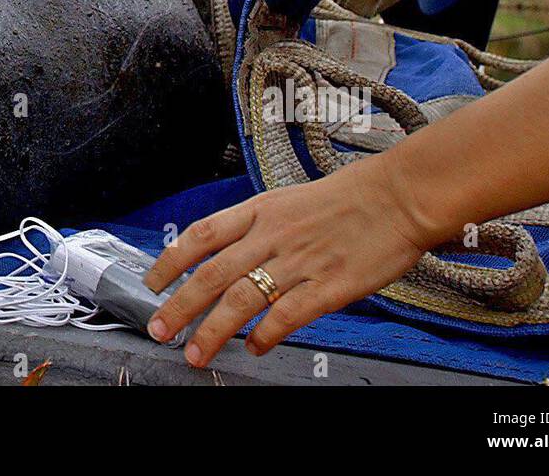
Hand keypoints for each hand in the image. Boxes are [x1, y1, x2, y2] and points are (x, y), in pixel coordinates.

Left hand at [144, 161, 429, 366]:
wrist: (397, 196)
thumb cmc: (345, 199)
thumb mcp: (288, 200)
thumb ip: (256, 226)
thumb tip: (222, 254)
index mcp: (260, 210)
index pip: (202, 235)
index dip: (171, 261)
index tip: (151, 284)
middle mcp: (273, 235)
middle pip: (213, 273)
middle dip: (180, 305)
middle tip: (159, 329)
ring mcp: (300, 261)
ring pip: (242, 298)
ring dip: (213, 330)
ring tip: (194, 352)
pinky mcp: (329, 285)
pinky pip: (287, 314)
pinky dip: (265, 334)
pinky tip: (253, 347)